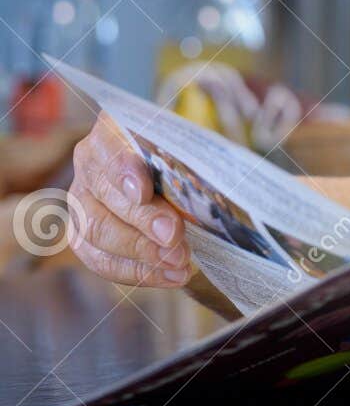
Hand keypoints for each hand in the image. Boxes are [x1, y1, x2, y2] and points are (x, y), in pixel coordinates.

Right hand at [68, 113, 190, 286]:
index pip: (109, 148)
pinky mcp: (83, 232)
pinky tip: (170, 276)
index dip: (123, 171)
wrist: (176, 169)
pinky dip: (136, 271)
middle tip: (175, 238)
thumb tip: (211, 191)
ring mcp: (82, 199)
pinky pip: (99, 259)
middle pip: (103, 196)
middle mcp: (89, 163)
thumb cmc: (186, 155)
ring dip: (140, 252)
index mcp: (112, 129)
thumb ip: (193, 161)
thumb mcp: (192, 147)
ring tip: (179, 263)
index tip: (142, 193)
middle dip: (141, 221)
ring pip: (95, 231)